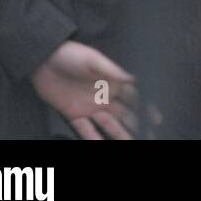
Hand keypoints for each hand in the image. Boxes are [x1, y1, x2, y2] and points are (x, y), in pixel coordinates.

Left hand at [30, 40, 153, 139]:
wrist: (42, 59)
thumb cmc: (71, 55)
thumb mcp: (93, 60)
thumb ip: (113, 70)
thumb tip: (135, 78)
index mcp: (113, 82)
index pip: (135, 97)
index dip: (147, 107)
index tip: (158, 119)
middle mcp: (105, 97)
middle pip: (126, 114)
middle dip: (138, 125)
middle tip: (150, 136)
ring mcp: (89, 107)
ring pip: (108, 125)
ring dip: (119, 134)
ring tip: (130, 143)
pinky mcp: (73, 114)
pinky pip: (84, 129)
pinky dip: (92, 137)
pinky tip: (100, 144)